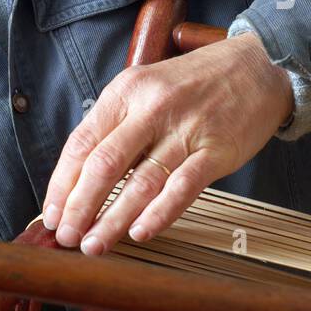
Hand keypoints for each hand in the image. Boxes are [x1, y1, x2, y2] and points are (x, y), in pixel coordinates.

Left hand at [42, 32, 293, 255]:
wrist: (258, 66)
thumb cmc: (197, 83)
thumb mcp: (148, 87)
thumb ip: (118, 125)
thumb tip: (83, 179)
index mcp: (127, 91)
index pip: (82, 143)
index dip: (62, 184)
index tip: (51, 214)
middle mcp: (152, 108)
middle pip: (105, 165)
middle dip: (80, 207)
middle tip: (66, 236)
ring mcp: (186, 129)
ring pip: (140, 182)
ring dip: (112, 219)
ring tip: (95, 245)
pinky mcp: (216, 150)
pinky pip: (182, 187)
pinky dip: (159, 214)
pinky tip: (141, 232)